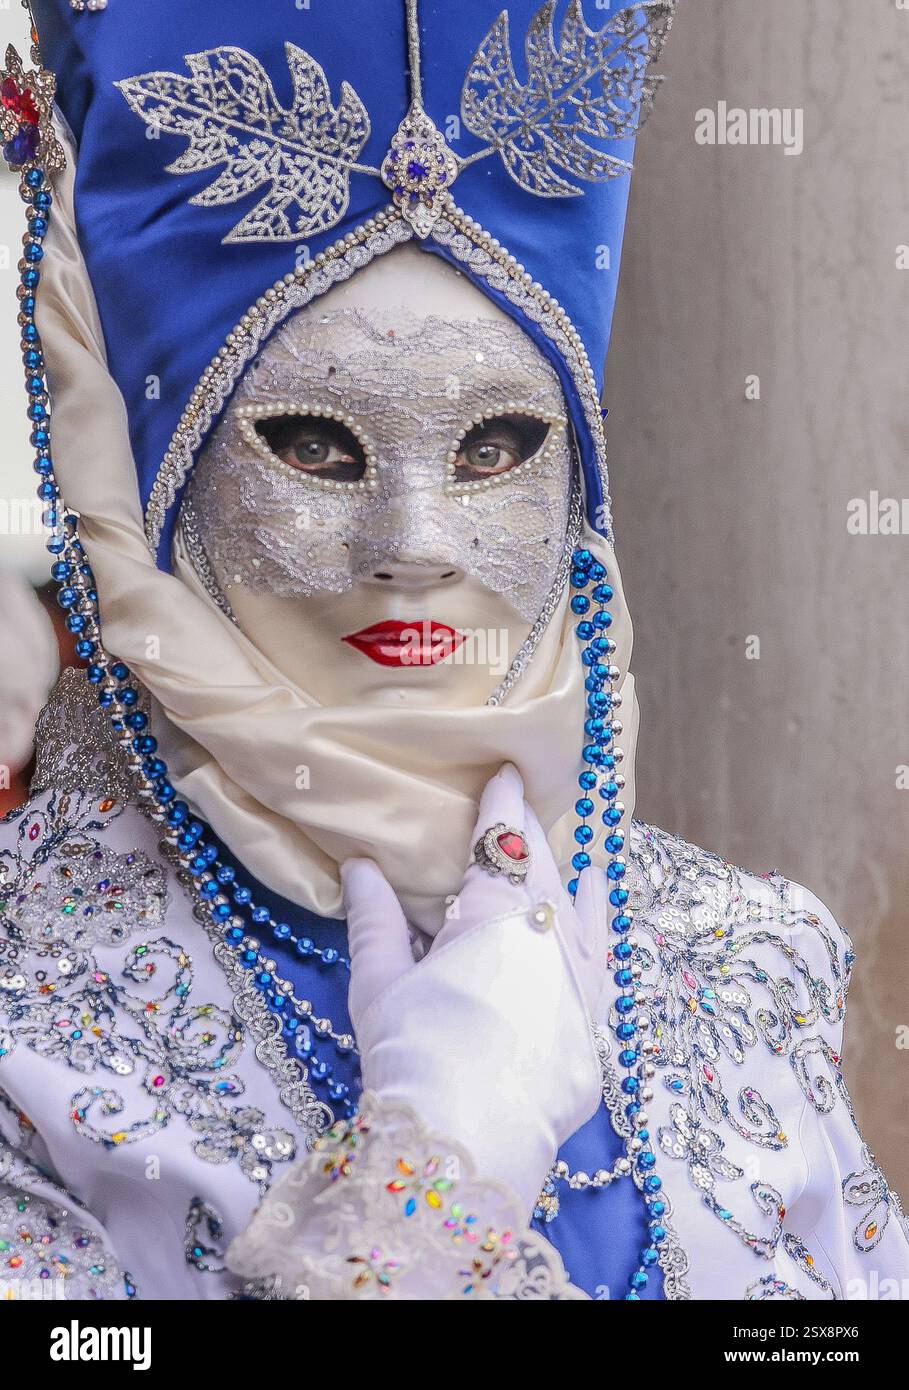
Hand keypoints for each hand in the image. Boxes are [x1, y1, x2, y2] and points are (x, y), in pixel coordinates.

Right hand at [341, 763, 608, 1216]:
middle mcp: (546, 935)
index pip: (497, 845)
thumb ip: (375, 920)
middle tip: (524, 804)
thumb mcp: (381, 984)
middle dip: (530, 836)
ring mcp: (578, 978)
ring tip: (573, 851)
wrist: (468, 1136)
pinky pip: (604, 954)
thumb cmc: (414, 1055)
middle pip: (539, 871)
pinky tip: (601, 900)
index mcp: (492, 916)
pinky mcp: (594, 1021)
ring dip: (568, 876)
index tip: (505, 772)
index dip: (499, 806)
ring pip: (575, 908)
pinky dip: (601, 921)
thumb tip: (361, 866)